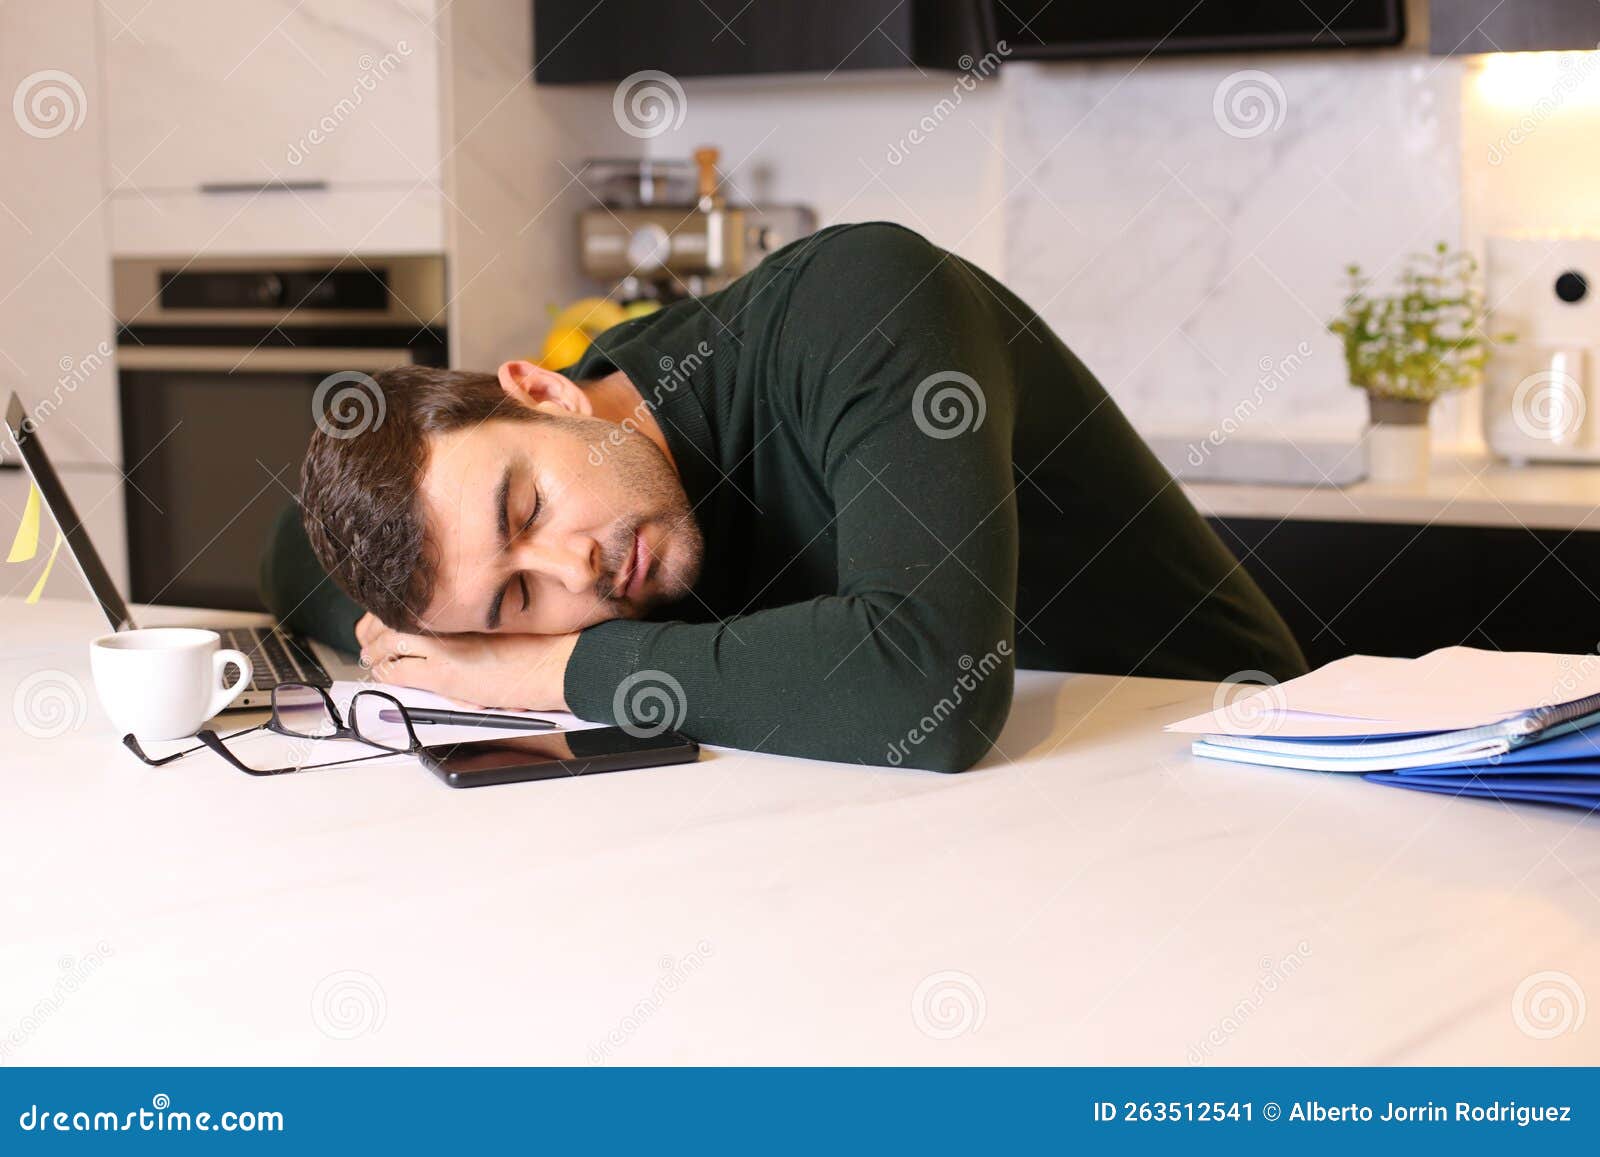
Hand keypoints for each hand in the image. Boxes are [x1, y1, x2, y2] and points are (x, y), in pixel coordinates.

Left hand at [354, 612, 578, 711]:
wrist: (555, 662)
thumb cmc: (538, 645)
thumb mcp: (498, 622)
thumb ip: (466, 620)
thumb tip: (440, 631)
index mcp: (459, 603)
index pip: (405, 600)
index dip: (384, 612)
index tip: (380, 621)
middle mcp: (445, 618)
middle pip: (387, 618)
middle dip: (372, 633)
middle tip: (368, 643)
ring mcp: (440, 645)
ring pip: (384, 645)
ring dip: (375, 654)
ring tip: (373, 660)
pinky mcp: (442, 673)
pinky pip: (396, 672)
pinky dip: (385, 674)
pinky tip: (385, 675)